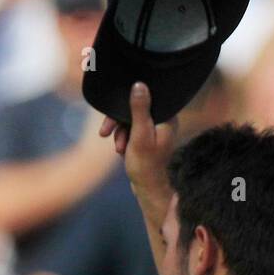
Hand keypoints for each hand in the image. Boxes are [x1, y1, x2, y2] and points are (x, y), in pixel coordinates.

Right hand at [99, 83, 177, 211]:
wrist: (148, 189)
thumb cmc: (145, 165)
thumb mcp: (140, 135)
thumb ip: (140, 110)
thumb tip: (139, 84)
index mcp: (167, 118)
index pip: (146, 97)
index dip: (127, 102)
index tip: (113, 114)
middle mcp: (164, 121)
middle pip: (136, 108)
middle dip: (119, 122)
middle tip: (106, 132)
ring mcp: (156, 129)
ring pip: (131, 119)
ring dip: (120, 132)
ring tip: (118, 147)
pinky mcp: (148, 137)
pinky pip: (131, 129)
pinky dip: (123, 137)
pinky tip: (121, 149)